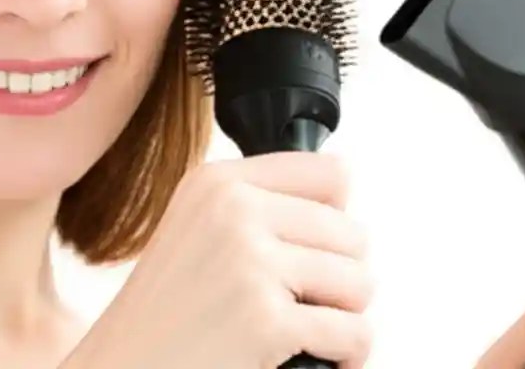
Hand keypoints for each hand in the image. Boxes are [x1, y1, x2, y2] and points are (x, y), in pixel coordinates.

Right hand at [63, 152, 372, 368]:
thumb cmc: (164, 319)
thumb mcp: (198, 232)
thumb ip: (258, 208)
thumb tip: (342, 202)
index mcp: (218, 183)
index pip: (330, 174)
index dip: (335, 220)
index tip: (312, 251)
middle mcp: (232, 211)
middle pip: (353, 234)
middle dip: (339, 279)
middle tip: (298, 305)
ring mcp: (249, 262)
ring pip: (360, 283)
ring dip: (343, 318)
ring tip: (303, 331)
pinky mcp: (266, 319)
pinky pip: (353, 333)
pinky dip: (346, 356)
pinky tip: (316, 360)